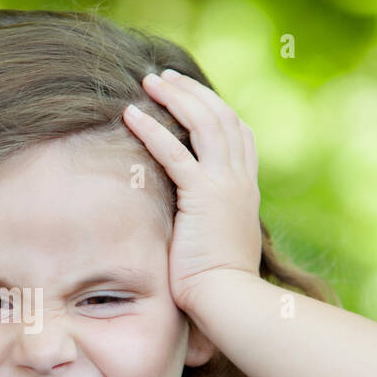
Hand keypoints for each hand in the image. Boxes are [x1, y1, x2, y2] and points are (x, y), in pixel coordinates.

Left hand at [122, 69, 261, 311]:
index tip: (191, 95)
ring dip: (175, 97)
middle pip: (222, 118)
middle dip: (192, 92)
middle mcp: (241, 181)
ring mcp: (226, 185)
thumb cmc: (220, 285)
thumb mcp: (219, 241)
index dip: (216, 108)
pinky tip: (130, 114)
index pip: (239, 134)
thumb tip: (190, 220)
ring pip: (204, 124)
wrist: (230, 301)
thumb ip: (210, 220)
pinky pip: (175, 153)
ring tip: (148, 80)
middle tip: (164, 76)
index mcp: (247, 190)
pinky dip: (152, 130)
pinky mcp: (204, 197)